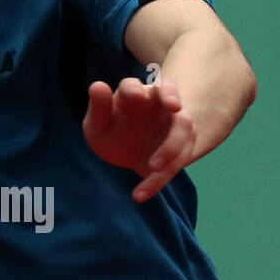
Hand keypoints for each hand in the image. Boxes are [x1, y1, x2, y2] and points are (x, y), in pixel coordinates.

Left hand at [82, 77, 194, 202]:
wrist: (129, 152)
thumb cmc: (111, 130)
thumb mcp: (97, 124)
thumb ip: (98, 108)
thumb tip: (98, 85)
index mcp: (133, 95)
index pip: (134, 85)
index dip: (135, 89)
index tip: (135, 94)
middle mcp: (157, 105)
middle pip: (169, 93)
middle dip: (171, 97)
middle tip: (174, 106)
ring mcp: (173, 124)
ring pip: (182, 127)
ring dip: (172, 146)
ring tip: (154, 167)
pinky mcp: (181, 148)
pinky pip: (176, 162)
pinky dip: (158, 180)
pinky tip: (140, 194)